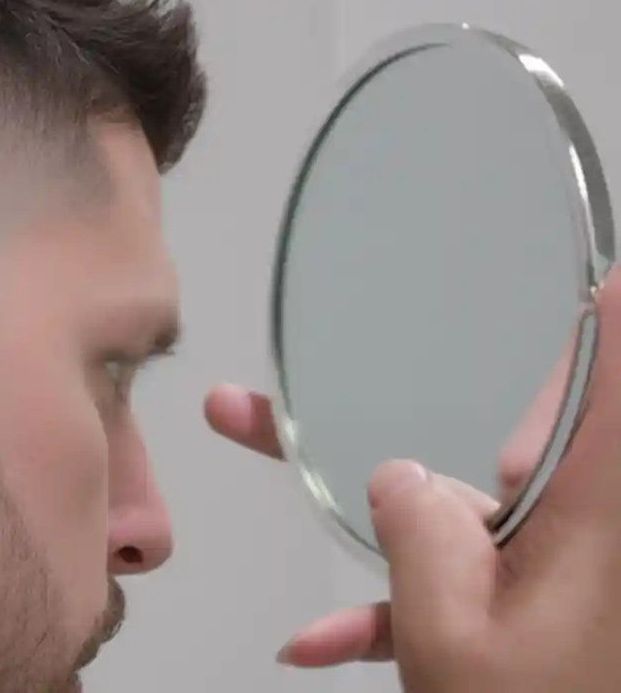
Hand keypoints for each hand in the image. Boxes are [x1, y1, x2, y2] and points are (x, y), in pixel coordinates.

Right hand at [210, 267, 620, 691]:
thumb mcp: (453, 635)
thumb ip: (419, 531)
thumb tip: (398, 475)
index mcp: (596, 507)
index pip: (612, 375)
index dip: (605, 313)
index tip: (598, 262)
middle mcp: (593, 525)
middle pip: (518, 449)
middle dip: (439, 478)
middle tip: (369, 497)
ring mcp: (571, 572)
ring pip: (477, 531)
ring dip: (400, 559)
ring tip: (314, 603)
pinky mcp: (549, 611)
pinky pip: (476, 587)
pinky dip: (413, 609)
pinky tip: (328, 642)